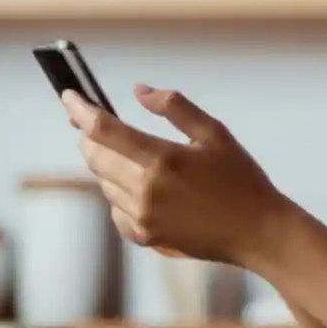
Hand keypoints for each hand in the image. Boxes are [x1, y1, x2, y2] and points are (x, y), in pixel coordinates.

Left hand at [63, 84, 290, 265]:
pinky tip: (143, 187)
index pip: (103, 129)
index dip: (80, 109)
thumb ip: (174, 107)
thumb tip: (138, 90)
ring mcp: (141, 217)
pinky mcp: (144, 236)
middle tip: (98, 122)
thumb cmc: (241, 178)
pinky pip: (114, 208)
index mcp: (162, 159)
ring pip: (102, 181)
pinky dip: (119, 192)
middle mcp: (145, 190)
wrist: (257, 232)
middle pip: (94, 156)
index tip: (69, 96)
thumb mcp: (215, 132)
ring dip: (107, 163)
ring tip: (133, 155)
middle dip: (90, 135)